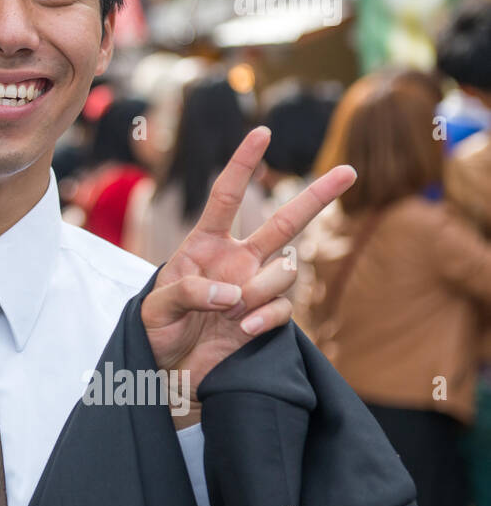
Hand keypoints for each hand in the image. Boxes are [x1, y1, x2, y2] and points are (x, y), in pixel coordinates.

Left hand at [141, 127, 355, 422]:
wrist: (167, 373)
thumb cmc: (155, 332)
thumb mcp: (155, 306)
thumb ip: (188, 291)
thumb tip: (232, 292)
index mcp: (205, 245)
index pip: (226, 196)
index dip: (243, 164)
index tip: (261, 132)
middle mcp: (236, 260)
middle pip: (284, 222)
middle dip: (317, 196)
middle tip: (350, 171)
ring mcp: (255, 289)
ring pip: (284, 271)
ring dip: (259, 290)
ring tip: (231, 313)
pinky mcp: (265, 319)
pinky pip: (284, 309)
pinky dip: (266, 318)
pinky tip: (245, 330)